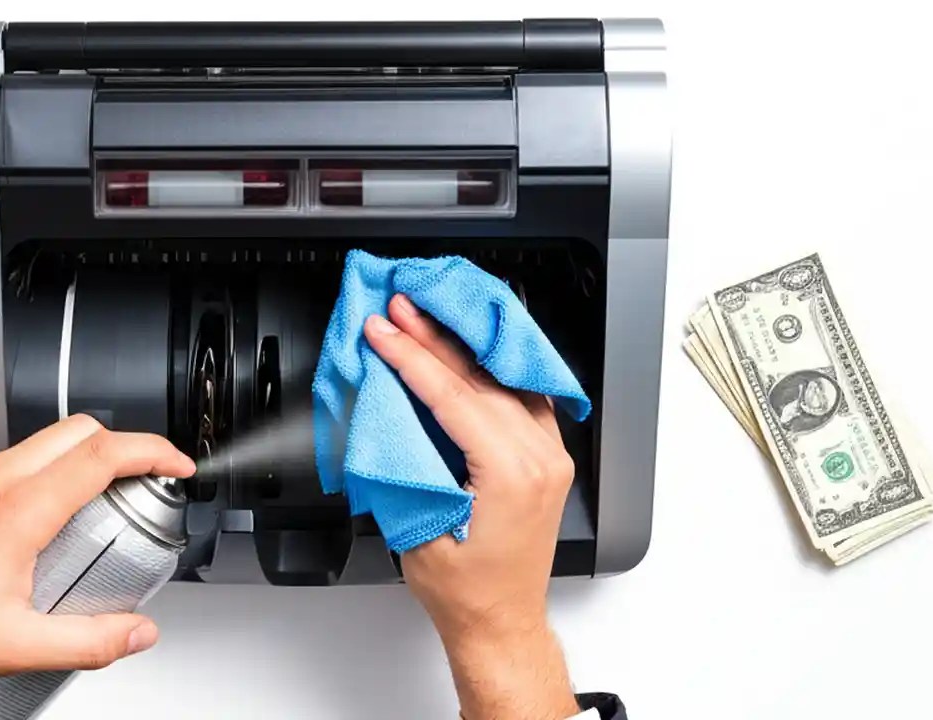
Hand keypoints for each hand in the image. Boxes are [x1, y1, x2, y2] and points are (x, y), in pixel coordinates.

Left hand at [0, 415, 195, 719]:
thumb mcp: (15, 646)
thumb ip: (90, 641)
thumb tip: (136, 632)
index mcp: (15, 511)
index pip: (101, 454)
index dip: (152, 452)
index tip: (175, 465)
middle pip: (80, 430)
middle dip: (126, 447)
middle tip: (148, 480)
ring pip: (47, 440)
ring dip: (87, 457)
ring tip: (103, 504)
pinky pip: (20, 459)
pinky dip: (54, 470)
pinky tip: (51, 520)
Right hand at [364, 294, 580, 718]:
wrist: (501, 621)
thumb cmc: (464, 591)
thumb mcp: (419, 525)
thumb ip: (408, 460)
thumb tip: (386, 405)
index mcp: (512, 474)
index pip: (453, 395)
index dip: (411, 357)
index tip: (382, 330)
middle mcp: (541, 458)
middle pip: (478, 379)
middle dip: (432, 338)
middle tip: (399, 307)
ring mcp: (550, 454)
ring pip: (501, 381)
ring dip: (460, 347)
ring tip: (425, 316)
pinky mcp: (548, 456)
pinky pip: (521, 395)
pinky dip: (489, 369)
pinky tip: (468, 349)